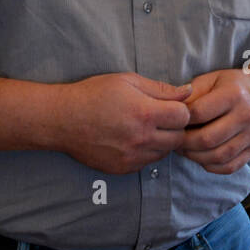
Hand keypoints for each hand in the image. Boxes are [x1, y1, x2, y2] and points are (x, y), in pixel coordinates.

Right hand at [56, 73, 192, 173]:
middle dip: (175, 127)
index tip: (170, 106)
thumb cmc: (94, 95)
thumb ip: (161, 88)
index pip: (184, 117)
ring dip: (162, 141)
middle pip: (178, 138)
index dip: (180, 109)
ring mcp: (132, 156)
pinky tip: (133, 139)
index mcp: (145, 113)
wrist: (62, 120)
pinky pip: (148, 163)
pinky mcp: (123, 168)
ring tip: (146, 128)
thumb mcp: (128, 81)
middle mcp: (141, 138)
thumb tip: (187, 92)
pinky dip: (147, 152)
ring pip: (165, 153)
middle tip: (161, 118)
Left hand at [177, 58, 249, 174]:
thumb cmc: (233, 85)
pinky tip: (202, 156)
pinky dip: (211, 165)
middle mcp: (246, 115)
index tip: (173, 121)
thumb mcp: (212, 79)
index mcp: (234, 94)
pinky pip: (229, 167)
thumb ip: (191, 94)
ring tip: (185, 149)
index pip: (199, 113)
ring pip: (217, 156)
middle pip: (207, 139)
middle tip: (174, 140)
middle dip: (184, 143)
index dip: (180, 120)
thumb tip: (171, 113)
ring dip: (195, 156)